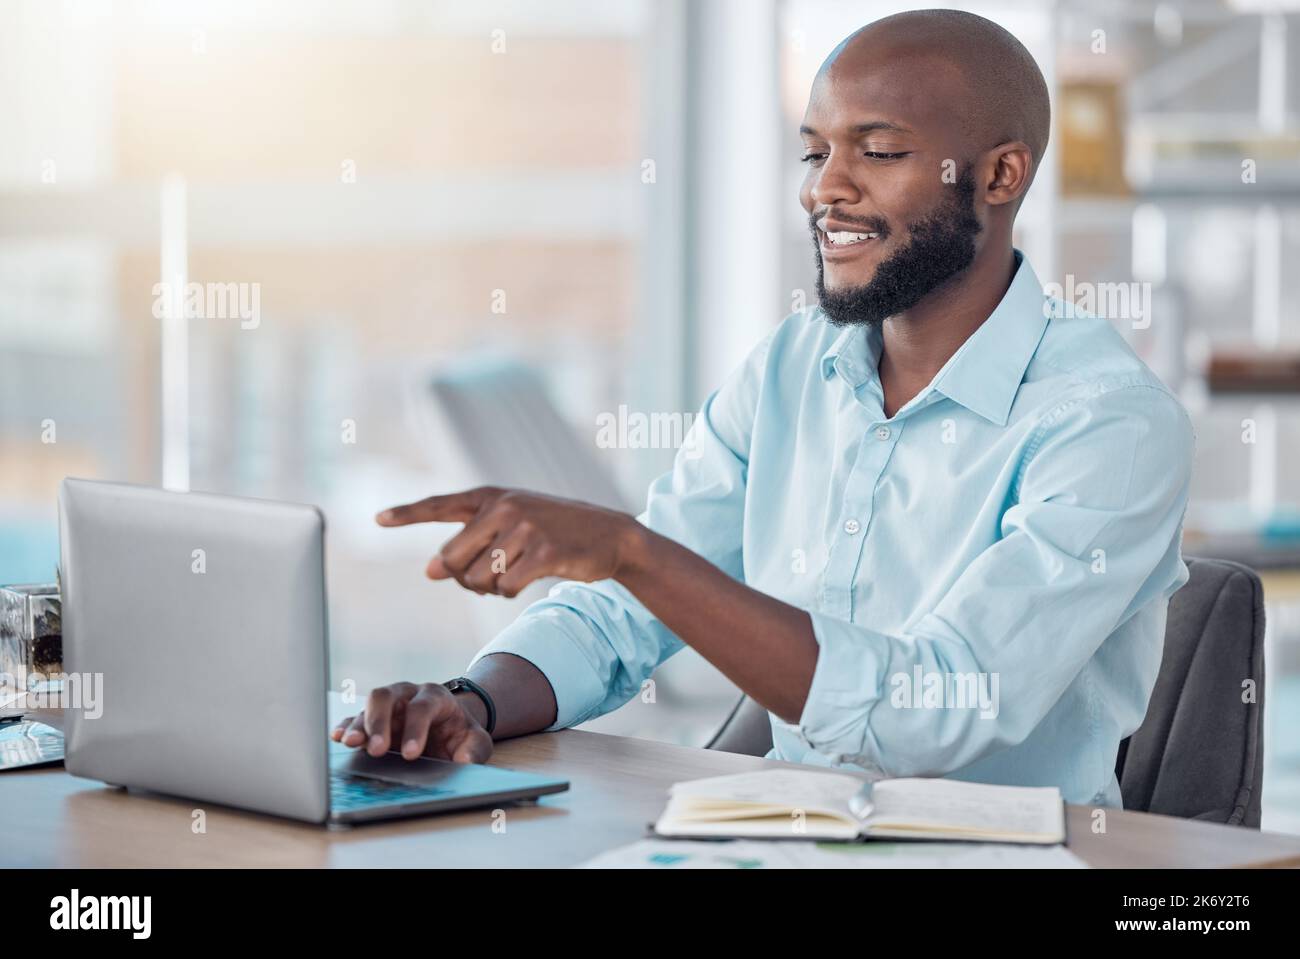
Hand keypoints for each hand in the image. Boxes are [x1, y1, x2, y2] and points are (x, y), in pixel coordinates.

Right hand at [331, 682, 492, 762]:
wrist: (447, 726)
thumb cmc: (459, 733)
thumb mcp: (476, 741)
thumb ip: (474, 750)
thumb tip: (464, 763)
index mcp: (435, 696)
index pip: (421, 707)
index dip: (415, 729)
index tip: (411, 755)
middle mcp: (407, 694)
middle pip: (387, 696)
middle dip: (380, 722)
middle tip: (377, 749)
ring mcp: (388, 705)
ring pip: (368, 705)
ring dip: (359, 725)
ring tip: (351, 744)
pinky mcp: (372, 719)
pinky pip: (354, 717)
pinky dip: (345, 726)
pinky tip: (337, 737)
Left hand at [376, 486, 645, 596]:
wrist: (608, 535)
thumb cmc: (552, 532)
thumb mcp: (509, 529)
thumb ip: (469, 544)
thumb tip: (430, 570)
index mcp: (490, 496)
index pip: (440, 505)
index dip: (407, 513)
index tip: (377, 519)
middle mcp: (503, 507)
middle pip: (453, 559)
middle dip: (464, 578)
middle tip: (488, 576)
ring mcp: (524, 528)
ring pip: (478, 577)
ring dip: (490, 588)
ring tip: (512, 575)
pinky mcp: (544, 552)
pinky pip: (505, 587)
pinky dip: (509, 592)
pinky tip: (527, 580)